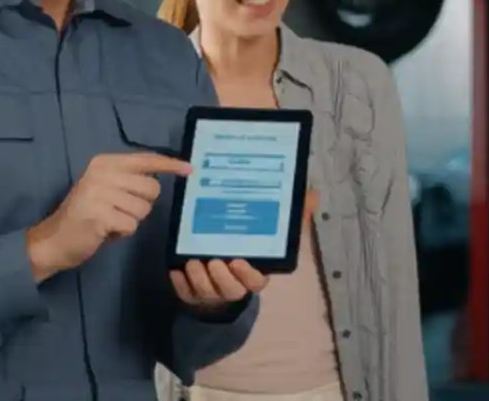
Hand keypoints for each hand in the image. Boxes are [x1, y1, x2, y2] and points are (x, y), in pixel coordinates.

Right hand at [26, 152, 190, 281]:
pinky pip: (131, 225)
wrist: (54, 240)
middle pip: (151, 188)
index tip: (189, 169)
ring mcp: (99, 193)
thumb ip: (129, 180)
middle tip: (119, 211)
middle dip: (142, 204)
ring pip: (143, 209)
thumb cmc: (85, 214)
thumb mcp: (105, 188)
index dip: (169, 164)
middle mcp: (102, 173)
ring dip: (131, 220)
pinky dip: (122, 232)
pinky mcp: (99, 215)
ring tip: (110, 221)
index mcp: (105, 162)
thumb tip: (164, 177)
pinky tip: (105, 231)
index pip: (145, 160)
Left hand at [169, 188, 321, 313]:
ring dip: (199, 278)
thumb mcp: (274, 233)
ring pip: (206, 292)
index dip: (247, 275)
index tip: (237, 261)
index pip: (256, 282)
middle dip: (220, 278)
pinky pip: (185, 293)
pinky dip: (180, 283)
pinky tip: (176, 268)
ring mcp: (212, 292)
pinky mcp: (193, 293)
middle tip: (212, 259)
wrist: (225, 268)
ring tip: (192, 260)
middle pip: (230, 290)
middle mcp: (234, 286)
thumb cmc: (251, 248)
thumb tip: (312, 196)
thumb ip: (294, 218)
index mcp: (254, 274)